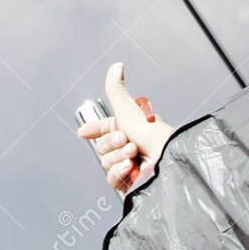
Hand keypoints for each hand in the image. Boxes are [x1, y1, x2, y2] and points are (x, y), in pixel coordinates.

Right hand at [75, 62, 174, 196]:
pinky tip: (131, 167)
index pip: (103, 129)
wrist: (165, 158)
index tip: (84, 132)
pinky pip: (111, 177)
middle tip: (127, 140)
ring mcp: (127, 166)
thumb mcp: (128, 109)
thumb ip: (116, 89)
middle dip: (112, 142)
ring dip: (118, 156)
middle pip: (101, 146)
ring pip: (105, 162)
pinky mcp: (128, 183)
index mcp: (128, 129)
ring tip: (134, 154)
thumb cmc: (152, 134)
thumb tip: (116, 66)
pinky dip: (119, 171)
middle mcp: (127, 147)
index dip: (93, 130)